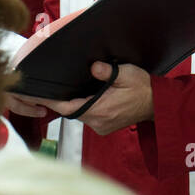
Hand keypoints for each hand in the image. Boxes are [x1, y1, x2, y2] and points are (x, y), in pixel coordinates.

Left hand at [10, 61, 153, 135]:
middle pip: (72, 111)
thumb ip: (108, 71)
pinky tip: (88, 96)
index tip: (37, 96)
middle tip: (51, 87)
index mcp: (100, 109)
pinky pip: (89, 117)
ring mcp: (101, 126)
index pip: (67, 107)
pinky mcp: (106, 127)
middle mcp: (98, 121)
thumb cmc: (143, 88)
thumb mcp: (127, 73)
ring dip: (76, 102)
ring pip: (80, 114)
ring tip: (71, 88)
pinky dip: (85, 106)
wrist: (158, 104)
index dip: (51, 101)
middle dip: (63, 99)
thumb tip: (93, 67)